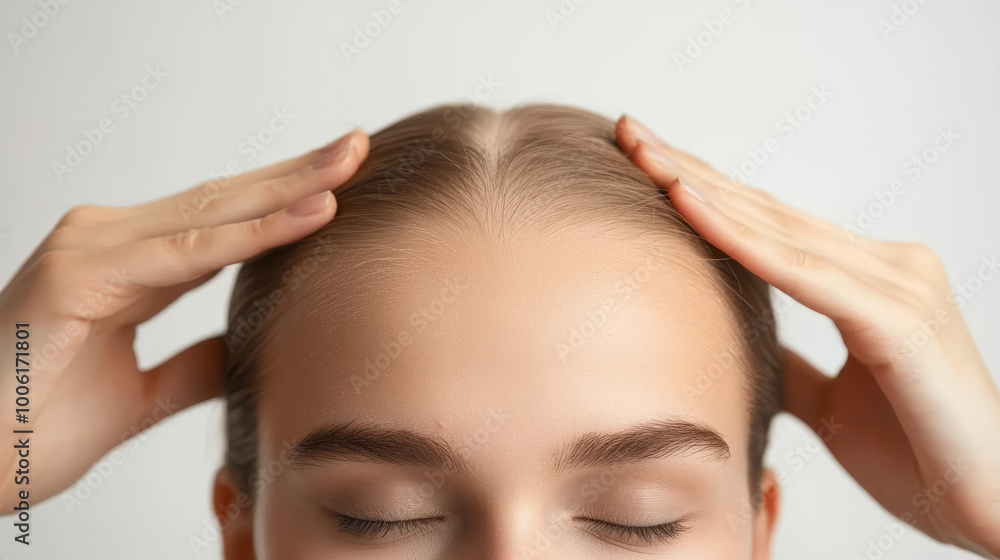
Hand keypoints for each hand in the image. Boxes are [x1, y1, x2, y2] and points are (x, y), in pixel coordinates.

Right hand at [0, 129, 368, 508]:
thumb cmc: (34, 425)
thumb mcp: (141, 396)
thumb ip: (190, 364)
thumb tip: (241, 346)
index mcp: (125, 264)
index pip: (220, 220)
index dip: (282, 198)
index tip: (341, 180)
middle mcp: (109, 240)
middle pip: (223, 201)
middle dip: (297, 174)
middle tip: (358, 145)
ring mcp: (92, 248)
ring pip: (213, 213)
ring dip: (289, 187)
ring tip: (350, 162)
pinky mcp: (82, 272)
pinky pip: (189, 251)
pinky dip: (256, 232)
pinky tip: (310, 211)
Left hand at [616, 116, 999, 557]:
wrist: (987, 508)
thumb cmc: (919, 453)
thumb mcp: (831, 402)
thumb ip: (795, 365)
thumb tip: (749, 345)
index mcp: (870, 279)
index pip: (770, 223)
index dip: (705, 190)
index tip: (645, 162)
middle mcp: (886, 266)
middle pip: (767, 210)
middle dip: (691, 170)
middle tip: (628, 132)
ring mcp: (898, 284)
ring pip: (779, 229)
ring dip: (704, 190)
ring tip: (644, 156)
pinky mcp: (897, 319)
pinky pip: (803, 273)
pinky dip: (742, 240)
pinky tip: (690, 207)